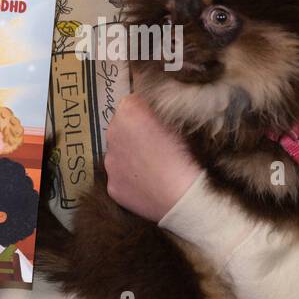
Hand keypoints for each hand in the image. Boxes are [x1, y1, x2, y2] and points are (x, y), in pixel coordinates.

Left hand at [103, 93, 201, 221]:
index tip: (159, 123)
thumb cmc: (188, 154)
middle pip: (121, 128)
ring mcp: (110, 163)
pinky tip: (149, 184)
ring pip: (118, 153)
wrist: (185, 195)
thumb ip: (159, 110)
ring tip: (154, 167)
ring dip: (131, 156)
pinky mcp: (112, 187)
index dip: (146, 111)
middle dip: (135, 133)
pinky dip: (131, 179)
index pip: (131, 102)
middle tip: (157, 145)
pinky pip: (120, 177)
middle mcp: (112, 135)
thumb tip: (154, 111)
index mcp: (128, 113)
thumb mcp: (180, 120)